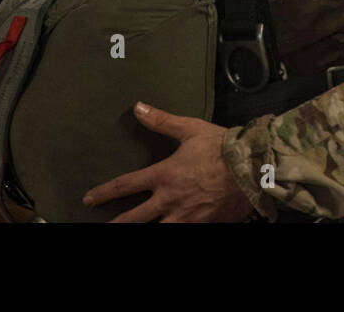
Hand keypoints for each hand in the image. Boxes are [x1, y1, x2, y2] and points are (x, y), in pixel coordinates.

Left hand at [83, 102, 254, 222]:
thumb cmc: (222, 147)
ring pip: (155, 232)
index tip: (89, 199)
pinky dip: (172, 232)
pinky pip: (183, 234)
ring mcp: (186, 217)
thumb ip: (162, 121)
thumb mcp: (190, 129)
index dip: (104, 193)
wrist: (253, 167)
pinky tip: (166, 232)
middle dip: (116, 224)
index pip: (126, 185)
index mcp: (165, 175)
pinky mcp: (203, 225)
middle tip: (102, 227)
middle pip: (134, 219)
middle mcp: (170, 200)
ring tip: (128, 235)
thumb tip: (137, 107)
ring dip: (141, 232)